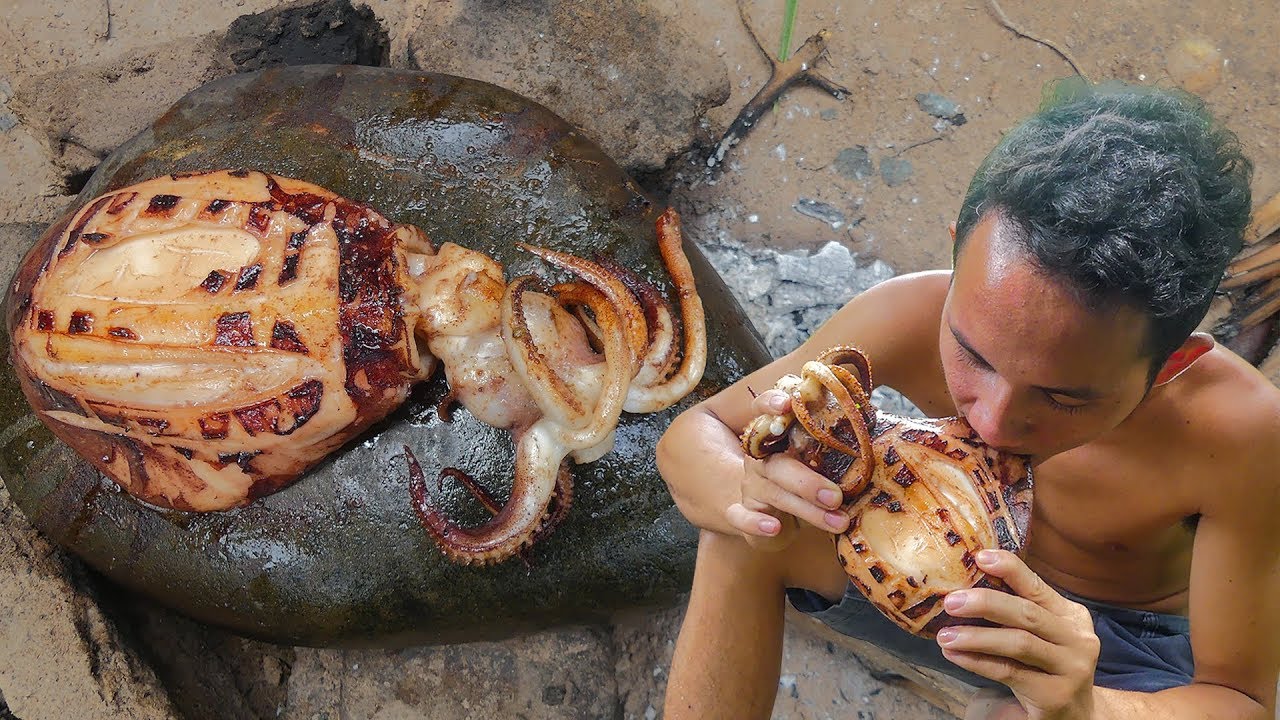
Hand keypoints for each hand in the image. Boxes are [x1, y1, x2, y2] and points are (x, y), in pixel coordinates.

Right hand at [725, 389, 850, 550]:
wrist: (771, 513)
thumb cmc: (805, 478)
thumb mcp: (819, 458)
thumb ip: (839, 443)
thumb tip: (883, 429)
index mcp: (777, 435)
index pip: (764, 410)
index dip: (771, 403)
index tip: (786, 405)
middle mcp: (760, 457)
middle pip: (777, 463)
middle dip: (808, 481)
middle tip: (837, 497)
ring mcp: (750, 485)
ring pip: (773, 493)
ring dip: (806, 509)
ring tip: (838, 522)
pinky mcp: (743, 512)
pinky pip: (742, 517)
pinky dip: (756, 523)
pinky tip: (775, 528)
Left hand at [936, 550, 1099, 719]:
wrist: (1076, 716)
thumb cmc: (1046, 667)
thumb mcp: (1042, 635)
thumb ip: (1018, 612)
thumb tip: (967, 586)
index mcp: (1072, 616)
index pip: (1038, 587)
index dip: (1010, 570)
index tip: (981, 557)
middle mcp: (1078, 639)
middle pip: (1027, 614)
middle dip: (986, 603)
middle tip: (951, 601)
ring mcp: (1071, 668)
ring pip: (1018, 644)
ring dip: (976, 637)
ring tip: (944, 635)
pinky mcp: (1055, 695)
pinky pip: (1008, 672)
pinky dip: (977, 661)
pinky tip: (955, 655)